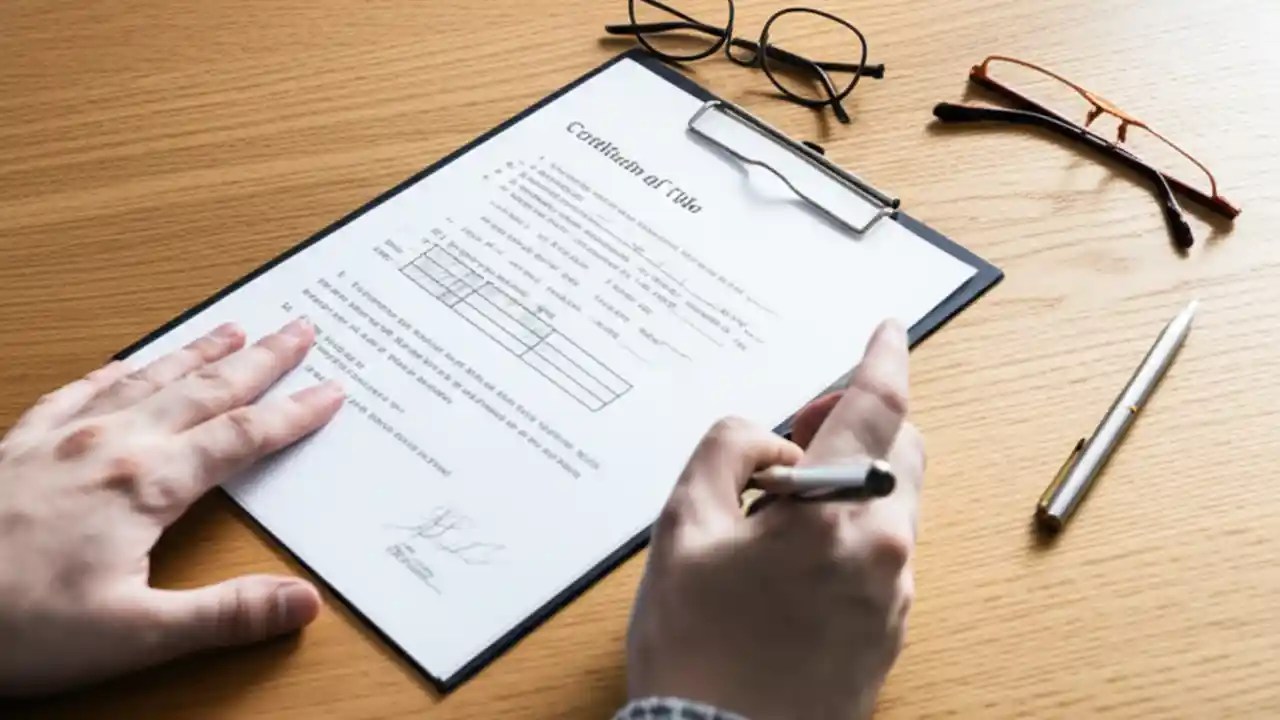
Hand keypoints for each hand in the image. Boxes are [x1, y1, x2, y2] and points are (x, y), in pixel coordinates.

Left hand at [0, 319, 342, 696]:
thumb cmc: (16, 626)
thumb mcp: (134, 636)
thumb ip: (224, 615)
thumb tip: (304, 602)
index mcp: (146, 485)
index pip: (240, 438)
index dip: (292, 414)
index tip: (331, 391)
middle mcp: (109, 445)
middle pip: (203, 390)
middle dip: (259, 360)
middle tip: (299, 329)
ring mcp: (60, 439)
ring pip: (146, 378)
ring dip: (196, 353)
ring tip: (232, 327)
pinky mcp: (18, 446)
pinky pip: (76, 391)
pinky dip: (111, 371)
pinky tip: (124, 363)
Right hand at [625, 320, 922, 719]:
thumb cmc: (696, 649)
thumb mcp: (682, 528)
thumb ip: (726, 453)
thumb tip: (769, 442)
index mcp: (837, 516)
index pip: (878, 407)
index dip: (884, 357)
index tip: (888, 331)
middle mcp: (885, 553)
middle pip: (900, 452)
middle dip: (859, 426)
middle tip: (799, 435)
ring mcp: (894, 598)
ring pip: (894, 505)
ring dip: (850, 484)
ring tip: (777, 517)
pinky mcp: (889, 633)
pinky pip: (884, 558)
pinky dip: (851, 534)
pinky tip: (793, 563)